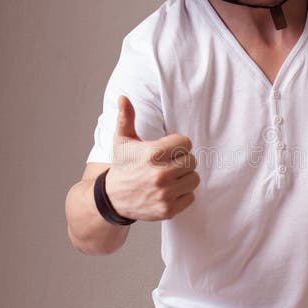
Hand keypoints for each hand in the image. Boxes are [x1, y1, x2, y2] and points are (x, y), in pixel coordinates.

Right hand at [104, 95, 200, 221]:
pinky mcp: (168, 210)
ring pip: (194, 178)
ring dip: (185, 177)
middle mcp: (159, 174)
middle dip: (182, 160)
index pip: (186, 142)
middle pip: (192, 160)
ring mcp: (165, 194)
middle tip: (169, 164)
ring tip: (170, 176)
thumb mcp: (122, 140)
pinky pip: (191, 196)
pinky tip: (169, 190)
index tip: (167, 149)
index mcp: (152, 154)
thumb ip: (126, 117)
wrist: (112, 198)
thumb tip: (123, 97)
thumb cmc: (122, 166)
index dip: (178, 145)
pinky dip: (183, 194)